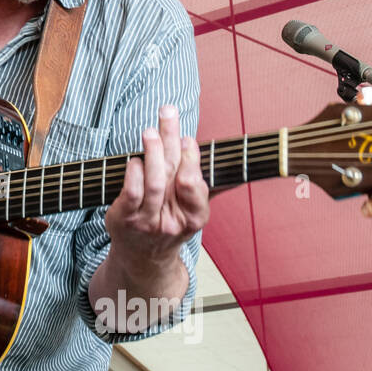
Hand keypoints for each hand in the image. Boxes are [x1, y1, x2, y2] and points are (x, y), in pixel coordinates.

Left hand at [104, 104, 208, 272]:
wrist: (141, 258)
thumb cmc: (169, 223)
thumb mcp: (192, 210)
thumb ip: (212, 186)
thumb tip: (247, 165)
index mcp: (195, 216)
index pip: (196, 185)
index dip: (192, 160)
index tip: (188, 137)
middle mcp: (173, 221)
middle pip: (175, 175)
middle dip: (171, 140)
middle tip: (167, 112)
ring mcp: (148, 222)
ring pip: (154, 184)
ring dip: (152, 153)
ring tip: (150, 130)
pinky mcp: (124, 220)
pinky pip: (131, 194)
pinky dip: (133, 174)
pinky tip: (134, 160)